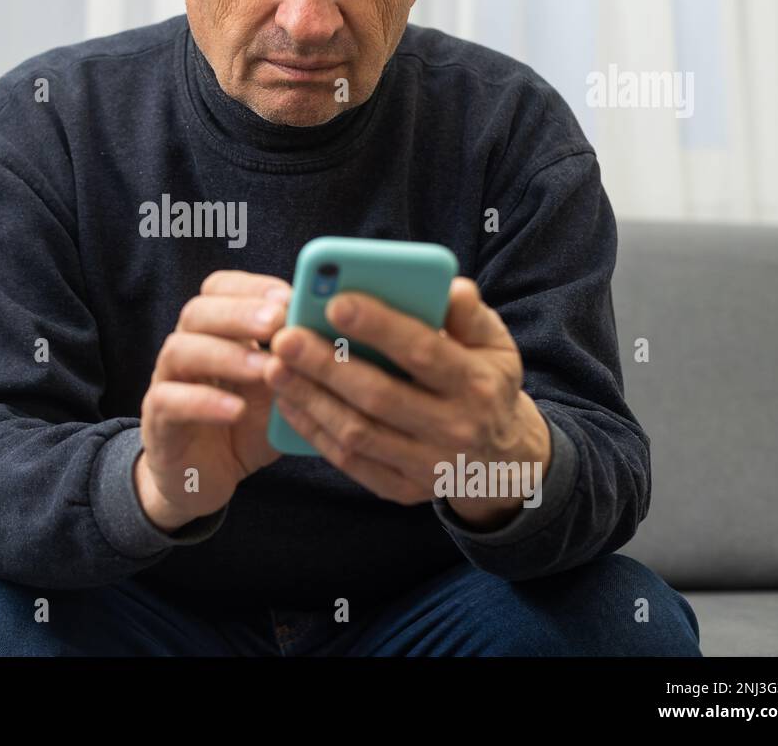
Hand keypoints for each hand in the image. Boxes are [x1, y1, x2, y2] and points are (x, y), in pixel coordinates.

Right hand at [136, 270, 291, 531]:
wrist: (208, 477)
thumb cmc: (248, 426)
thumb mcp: (281, 391)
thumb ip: (298, 364)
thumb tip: (338, 335)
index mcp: (215, 331)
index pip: (220, 289)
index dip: (252, 287)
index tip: (289, 296)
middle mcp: (186, 347)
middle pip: (198, 312)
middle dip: (240, 313)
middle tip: (278, 322)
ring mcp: (167, 382)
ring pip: (180, 351)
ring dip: (227, 355)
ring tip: (265, 369)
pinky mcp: (158, 420)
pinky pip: (170, 401)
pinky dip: (204, 403)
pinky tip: (236, 410)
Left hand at [263, 277, 550, 530]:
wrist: (503, 462)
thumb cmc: (485, 384)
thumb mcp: (494, 345)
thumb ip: (470, 314)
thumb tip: (450, 287)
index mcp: (476, 383)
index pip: (423, 351)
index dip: (379, 327)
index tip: (336, 301)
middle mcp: (454, 428)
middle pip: (380, 396)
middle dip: (327, 365)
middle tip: (284, 338)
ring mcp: (427, 465)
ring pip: (358, 433)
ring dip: (310, 400)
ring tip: (274, 367)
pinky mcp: (402, 490)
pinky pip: (350, 462)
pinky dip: (315, 432)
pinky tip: (288, 403)